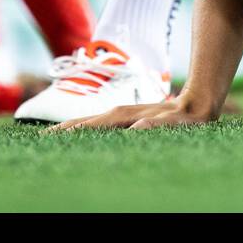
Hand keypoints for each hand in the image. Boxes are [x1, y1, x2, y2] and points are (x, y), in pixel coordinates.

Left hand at [49, 95, 216, 131]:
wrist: (200, 104)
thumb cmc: (164, 120)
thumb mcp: (139, 125)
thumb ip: (117, 131)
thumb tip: (89, 137)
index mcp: (120, 116)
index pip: (88, 123)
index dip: (65, 130)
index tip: (42, 138)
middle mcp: (131, 115)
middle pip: (97, 121)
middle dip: (73, 128)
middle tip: (50, 138)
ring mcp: (150, 116)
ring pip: (121, 120)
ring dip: (100, 127)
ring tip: (77, 134)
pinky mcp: (172, 120)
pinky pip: (158, 124)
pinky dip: (146, 127)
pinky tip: (135, 131)